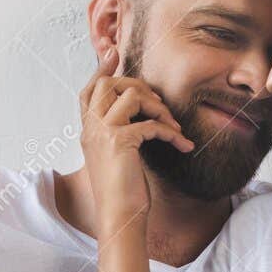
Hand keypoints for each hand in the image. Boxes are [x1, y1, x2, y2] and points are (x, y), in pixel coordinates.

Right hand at [78, 46, 192, 229]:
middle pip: (108, 84)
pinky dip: (171, 133)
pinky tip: (183, 146)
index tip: (113, 51)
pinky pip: (151, 123)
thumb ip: (123, 135)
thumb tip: (144, 118)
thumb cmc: (123, 194)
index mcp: (88, 133)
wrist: (119, 219)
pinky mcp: (119, 141)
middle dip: (137, 84)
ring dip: (158, 107)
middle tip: (158, 101)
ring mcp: (102, 133)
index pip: (88, 92)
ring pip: (130, 95)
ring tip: (172, 127)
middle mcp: (90, 130)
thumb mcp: (120, 159)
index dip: (100, 70)